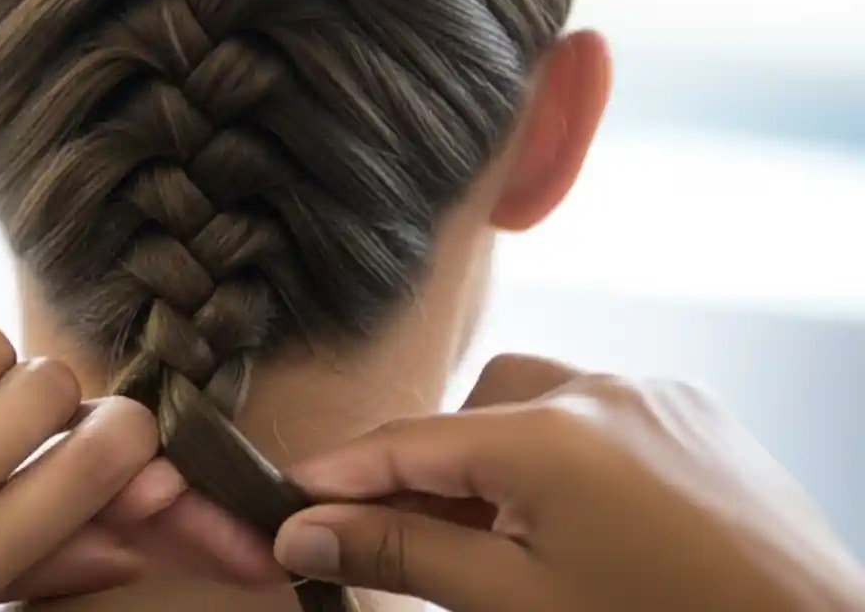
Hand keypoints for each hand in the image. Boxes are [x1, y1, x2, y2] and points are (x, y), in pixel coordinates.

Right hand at [274, 355, 864, 610]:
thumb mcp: (516, 604)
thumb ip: (403, 553)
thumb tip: (308, 534)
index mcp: (548, 434)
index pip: (406, 443)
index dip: (339, 476)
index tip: (289, 502)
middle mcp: (598, 389)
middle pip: (466, 414)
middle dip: (429, 473)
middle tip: (415, 543)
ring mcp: (651, 393)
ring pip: (529, 402)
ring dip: (495, 458)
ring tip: (507, 537)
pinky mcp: (690, 410)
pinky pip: (593, 409)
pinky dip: (559, 453)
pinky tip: (576, 518)